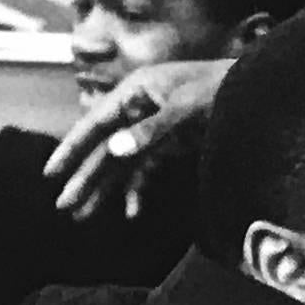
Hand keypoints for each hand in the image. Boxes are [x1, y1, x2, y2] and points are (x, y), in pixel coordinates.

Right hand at [43, 57, 231, 220]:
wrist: (253, 90)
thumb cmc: (218, 89)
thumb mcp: (184, 108)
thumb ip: (150, 131)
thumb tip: (115, 150)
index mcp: (133, 93)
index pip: (94, 124)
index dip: (71, 149)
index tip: (51, 173)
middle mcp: (136, 110)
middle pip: (104, 148)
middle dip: (84, 178)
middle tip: (63, 206)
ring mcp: (151, 129)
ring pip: (120, 163)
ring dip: (104, 188)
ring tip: (83, 216)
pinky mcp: (168, 145)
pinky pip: (145, 170)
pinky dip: (137, 190)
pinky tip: (131, 212)